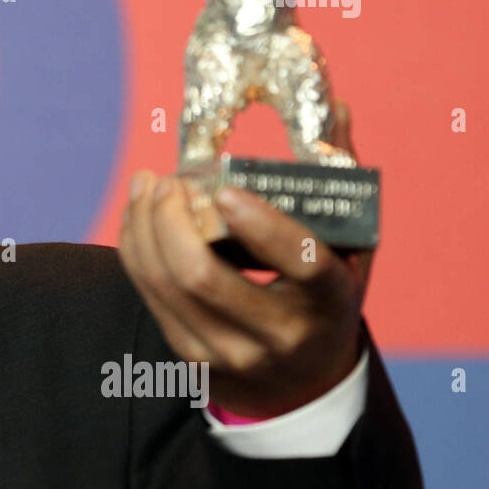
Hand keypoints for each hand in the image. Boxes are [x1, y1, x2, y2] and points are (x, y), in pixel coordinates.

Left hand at [117, 101, 370, 416]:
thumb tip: (338, 105)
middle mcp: (278, 337)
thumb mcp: (352, 249)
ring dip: (144, 226)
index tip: (226, 188)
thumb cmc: (326, 296)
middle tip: (169, 178)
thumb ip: (341, 180)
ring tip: (147, 185)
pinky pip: (150, 296)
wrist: (305, 383)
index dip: (261, 226)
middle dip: (170, 218)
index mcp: (328, 302)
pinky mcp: (191, 360)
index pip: (300, 264)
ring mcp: (229, 354)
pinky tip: (138, 215)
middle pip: (202, 276)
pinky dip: (137, 248)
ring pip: (165, 285)